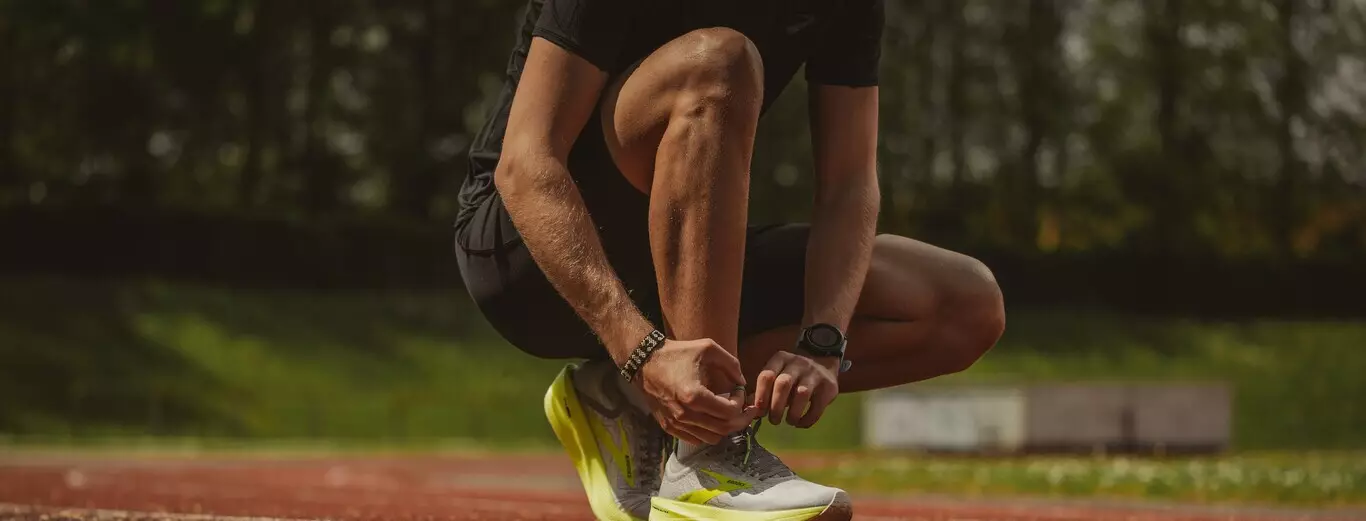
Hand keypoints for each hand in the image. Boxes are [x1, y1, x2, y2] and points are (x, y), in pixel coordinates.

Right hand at [637, 338, 757, 444]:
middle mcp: (685, 414)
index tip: (739, 390)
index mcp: (695, 396)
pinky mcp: (669, 426)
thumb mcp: (708, 348)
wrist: (644, 361)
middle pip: (724, 429)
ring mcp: (676, 423)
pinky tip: (711, 417)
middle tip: (745, 408)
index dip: (741, 402)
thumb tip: (743, 382)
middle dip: (740, 419)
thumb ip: (731, 364)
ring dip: (725, 427)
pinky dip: (709, 432)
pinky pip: (696, 439)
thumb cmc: (676, 353)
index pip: (729, 412)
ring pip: (712, 438)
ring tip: (727, 413)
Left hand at [751, 350, 838, 427]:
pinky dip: (807, 419)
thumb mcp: (777, 374)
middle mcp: (797, 363)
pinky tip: (800, 423)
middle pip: (783, 384)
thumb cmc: (793, 374)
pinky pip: (817, 406)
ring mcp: (814, 374)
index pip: (766, 375)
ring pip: (801, 394)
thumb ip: (763, 390)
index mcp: (780, 359)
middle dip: (775, 406)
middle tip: (773, 420)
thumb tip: (748, 409)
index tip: (759, 411)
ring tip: (789, 421)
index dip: (760, 395)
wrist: (823, 362)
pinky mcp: (829, 387)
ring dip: (792, 413)